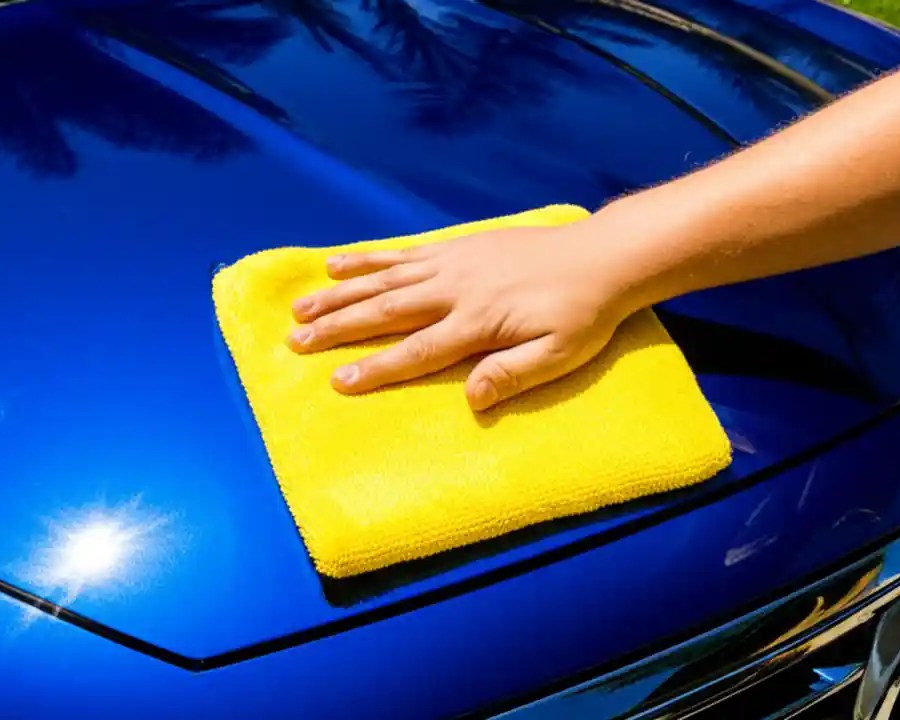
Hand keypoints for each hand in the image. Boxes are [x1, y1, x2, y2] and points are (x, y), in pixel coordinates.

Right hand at [286, 222, 643, 410]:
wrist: (603, 256)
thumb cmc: (584, 314)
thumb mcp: (560, 355)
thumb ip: (513, 374)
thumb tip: (471, 399)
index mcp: (478, 322)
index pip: (417, 351)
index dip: (376, 369)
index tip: (338, 382)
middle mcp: (455, 290)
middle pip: (386, 311)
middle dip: (338, 328)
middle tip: (296, 342)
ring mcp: (452, 264)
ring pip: (384, 280)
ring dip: (340, 294)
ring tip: (301, 307)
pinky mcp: (455, 247)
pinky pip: (402, 254)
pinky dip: (367, 260)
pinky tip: (337, 266)